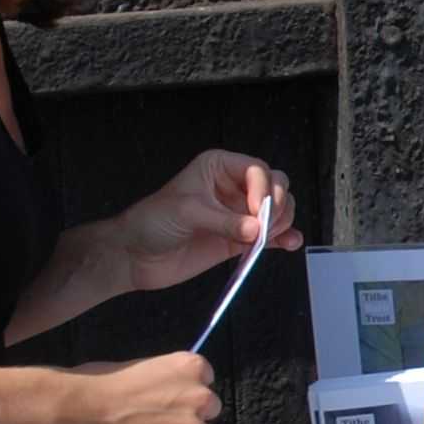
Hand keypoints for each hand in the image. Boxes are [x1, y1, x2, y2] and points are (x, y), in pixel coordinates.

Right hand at [66, 353, 219, 423]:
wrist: (75, 413)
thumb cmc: (97, 385)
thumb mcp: (140, 368)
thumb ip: (164, 381)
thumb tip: (168, 395)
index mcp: (191, 367)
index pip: (205, 382)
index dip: (184, 393)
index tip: (168, 399)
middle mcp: (201, 396)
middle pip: (207, 411)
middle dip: (186, 416)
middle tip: (155, 422)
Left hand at [108, 151, 301, 295]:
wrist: (135, 256)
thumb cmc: (152, 222)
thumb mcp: (186, 213)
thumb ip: (224, 221)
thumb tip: (255, 229)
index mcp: (218, 167)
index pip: (257, 169)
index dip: (262, 189)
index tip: (255, 211)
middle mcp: (232, 187)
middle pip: (274, 186)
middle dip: (277, 204)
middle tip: (265, 225)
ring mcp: (238, 214)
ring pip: (277, 210)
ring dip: (281, 222)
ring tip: (267, 237)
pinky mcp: (239, 239)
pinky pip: (270, 236)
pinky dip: (282, 239)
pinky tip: (288, 244)